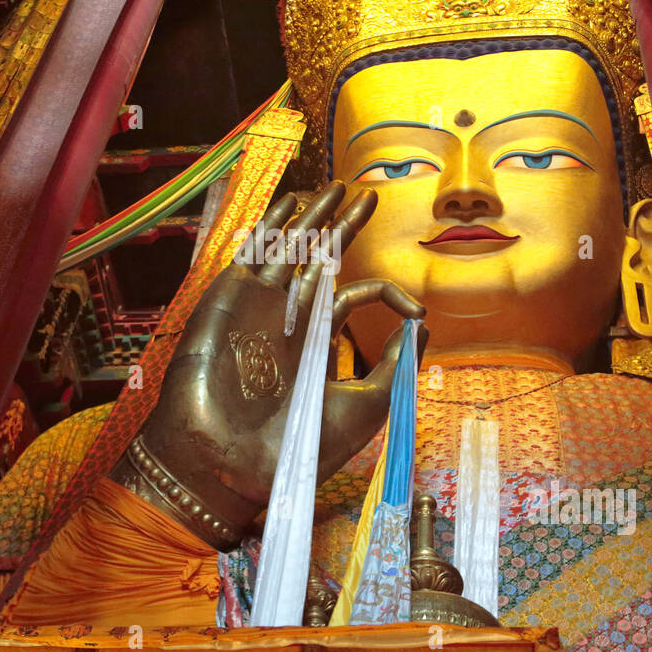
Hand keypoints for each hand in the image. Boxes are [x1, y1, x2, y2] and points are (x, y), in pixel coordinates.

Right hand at [113, 181, 426, 544]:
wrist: (227, 465)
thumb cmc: (294, 450)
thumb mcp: (363, 409)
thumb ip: (393, 368)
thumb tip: (424, 328)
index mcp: (317, 345)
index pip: (355, 297)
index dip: (392, 295)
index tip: (419, 311)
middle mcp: (288, 320)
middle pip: (319, 259)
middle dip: (343, 226)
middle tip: (367, 195)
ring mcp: (258, 307)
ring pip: (289, 248)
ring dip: (312, 215)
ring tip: (336, 187)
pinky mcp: (230, 299)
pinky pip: (253, 253)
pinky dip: (270, 225)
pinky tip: (289, 201)